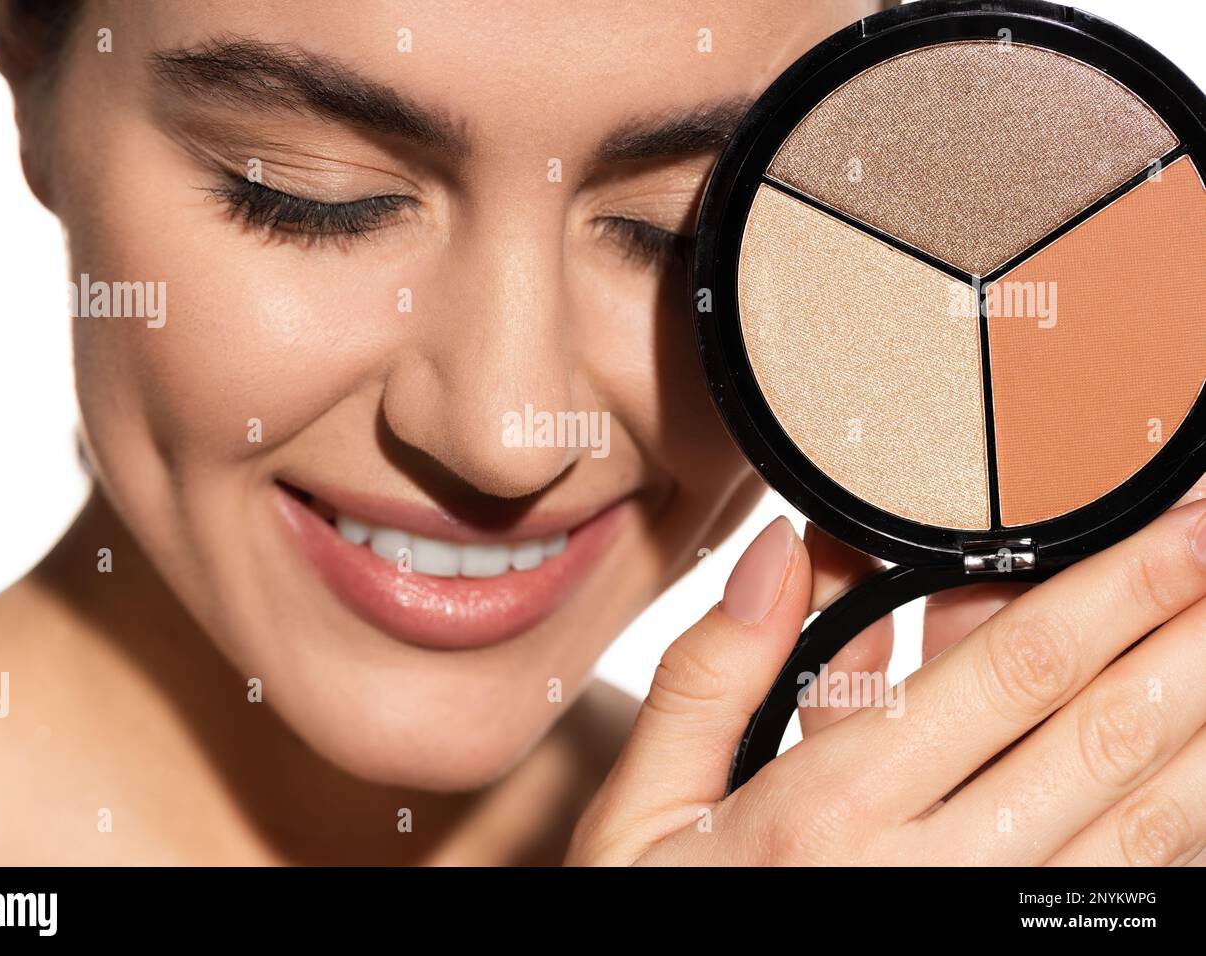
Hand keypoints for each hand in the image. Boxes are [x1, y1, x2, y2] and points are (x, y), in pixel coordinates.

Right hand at [567, 497, 1205, 864]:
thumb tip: (777, 553)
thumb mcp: (645, 812)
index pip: (1008, 673)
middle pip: (1101, 736)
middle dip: (1188, 636)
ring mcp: (984, 929)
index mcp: (831, 808)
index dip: (1111, 592)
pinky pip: (1125, 895)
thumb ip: (709, 677)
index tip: (1174, 526)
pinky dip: (1180, 826)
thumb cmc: (660, 925)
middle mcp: (930, 872)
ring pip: (1143, 823)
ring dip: (1204, 727)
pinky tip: (1199, 770)